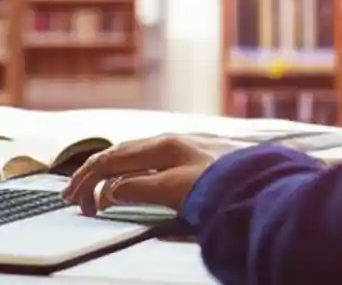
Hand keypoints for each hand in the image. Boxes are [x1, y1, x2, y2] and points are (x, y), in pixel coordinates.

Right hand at [61, 135, 241, 215]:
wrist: (268, 183)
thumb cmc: (225, 186)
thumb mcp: (176, 190)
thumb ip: (140, 188)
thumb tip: (109, 191)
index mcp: (163, 145)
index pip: (113, 160)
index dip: (88, 180)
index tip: (74, 201)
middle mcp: (172, 140)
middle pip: (122, 153)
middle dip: (93, 173)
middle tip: (72, 194)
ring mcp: (187, 145)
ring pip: (138, 153)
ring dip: (111, 169)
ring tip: (97, 183)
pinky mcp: (200, 154)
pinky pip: (155, 156)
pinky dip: (132, 166)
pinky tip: (136, 173)